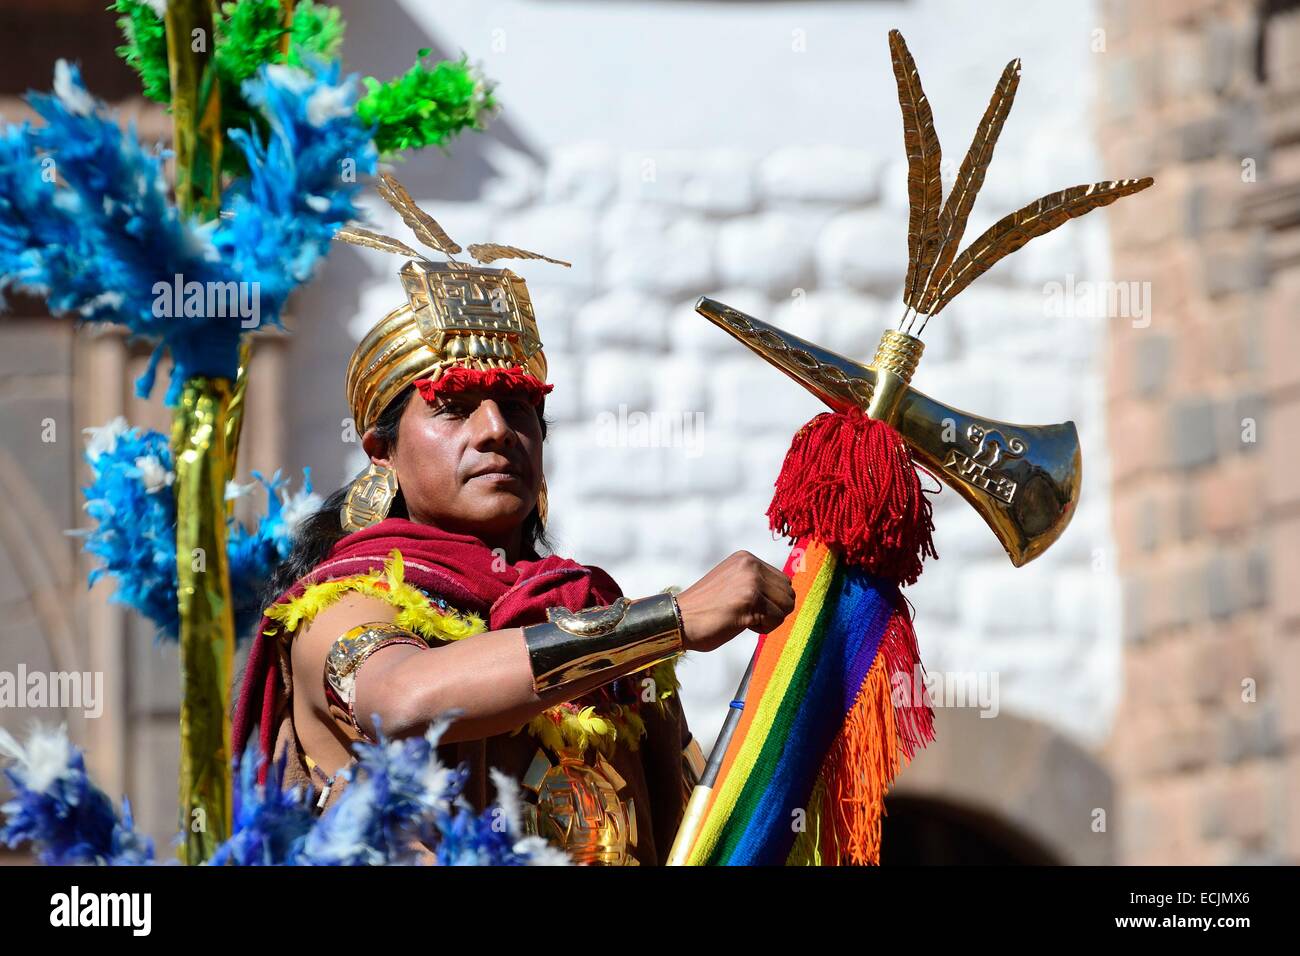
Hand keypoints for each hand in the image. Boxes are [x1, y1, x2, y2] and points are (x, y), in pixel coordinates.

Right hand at [674, 551, 795, 652]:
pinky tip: (741, 624)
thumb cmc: (705, 610)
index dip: (771, 601)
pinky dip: (763, 628)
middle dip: (774, 610)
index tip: (747, 606)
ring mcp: (751, 581)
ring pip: (786, 606)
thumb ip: (756, 582)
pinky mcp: (751, 599)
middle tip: (747, 615)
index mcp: (746, 558)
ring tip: (744, 618)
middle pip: (789, 593)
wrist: (679, 620)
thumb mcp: (733, 584)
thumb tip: (788, 595)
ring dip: (769, 620)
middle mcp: (750, 565)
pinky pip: (777, 619)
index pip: (783, 581)